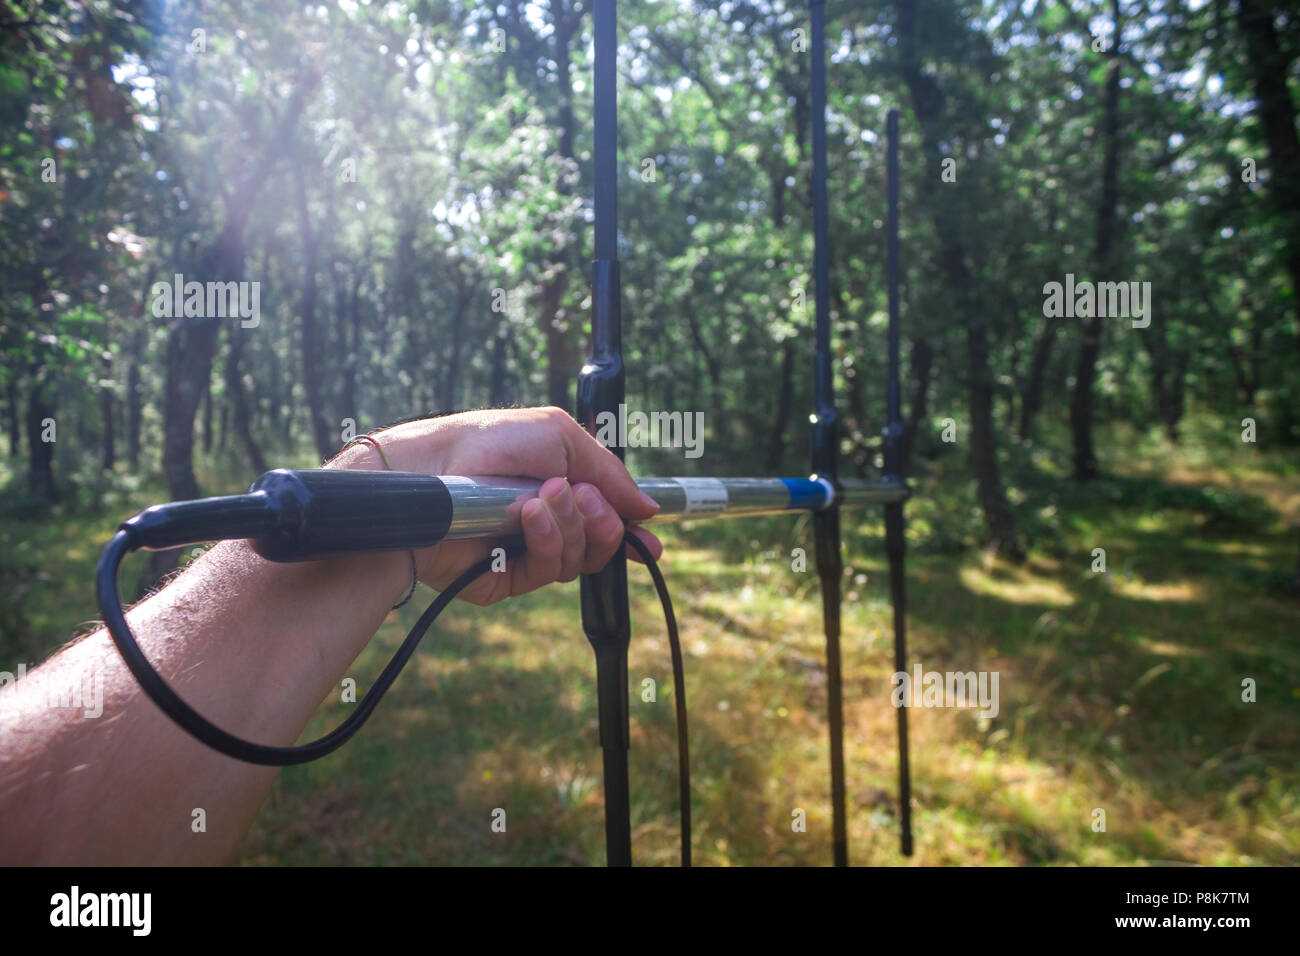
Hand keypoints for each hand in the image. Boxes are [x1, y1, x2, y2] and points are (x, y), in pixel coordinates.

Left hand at [326, 406, 663, 604]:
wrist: (435, 468)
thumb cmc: (491, 442)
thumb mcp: (561, 437)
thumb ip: (609, 472)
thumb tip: (649, 508)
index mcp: (559, 492)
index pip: (604, 521)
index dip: (629, 534)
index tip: (650, 543)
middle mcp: (544, 526)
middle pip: (600, 546)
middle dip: (603, 523)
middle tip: (585, 499)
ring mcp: (524, 554)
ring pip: (578, 561)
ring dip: (571, 526)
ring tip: (542, 497)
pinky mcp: (504, 580)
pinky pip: (547, 574)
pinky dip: (547, 542)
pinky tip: (528, 517)